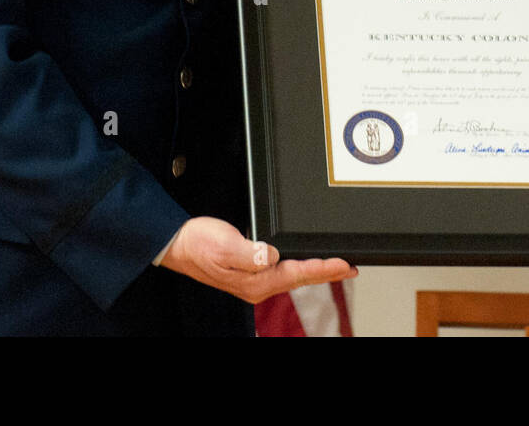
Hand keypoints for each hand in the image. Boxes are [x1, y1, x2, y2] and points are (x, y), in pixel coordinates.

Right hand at [160, 216, 356, 303]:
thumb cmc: (198, 243)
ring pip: (293, 276)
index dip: (325, 269)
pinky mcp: (249, 273)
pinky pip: (282, 272)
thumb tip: (271, 256)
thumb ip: (250, 253)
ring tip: (336, 267)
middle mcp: (257, 285)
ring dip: (315, 271)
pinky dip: (299, 267)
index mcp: (256, 280)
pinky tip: (304, 263)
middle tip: (351, 268)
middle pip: (301, 278)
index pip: (299, 273)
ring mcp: (253, 281)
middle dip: (327, 272)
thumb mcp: (225, 245)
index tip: (345, 265)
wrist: (177, 244)